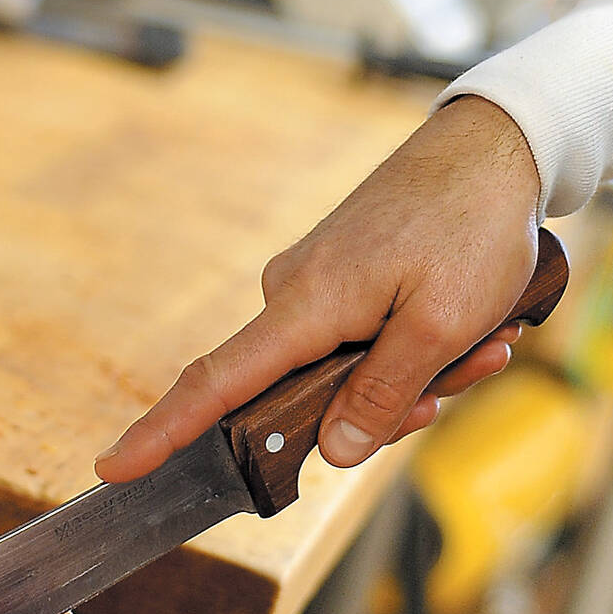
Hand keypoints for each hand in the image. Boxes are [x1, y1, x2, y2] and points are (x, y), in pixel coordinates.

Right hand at [96, 96, 542, 481]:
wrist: (497, 146)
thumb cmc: (472, 226)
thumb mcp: (442, 326)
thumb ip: (383, 395)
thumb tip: (333, 451)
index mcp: (306, 304)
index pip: (216, 383)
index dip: (163, 431)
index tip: (115, 468)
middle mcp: (296, 293)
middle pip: (311, 396)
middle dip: (390, 405)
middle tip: (464, 371)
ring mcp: (320, 284)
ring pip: (353, 373)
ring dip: (422, 373)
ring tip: (485, 340)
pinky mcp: (346, 276)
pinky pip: (370, 341)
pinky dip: (421, 346)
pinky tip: (478, 327)